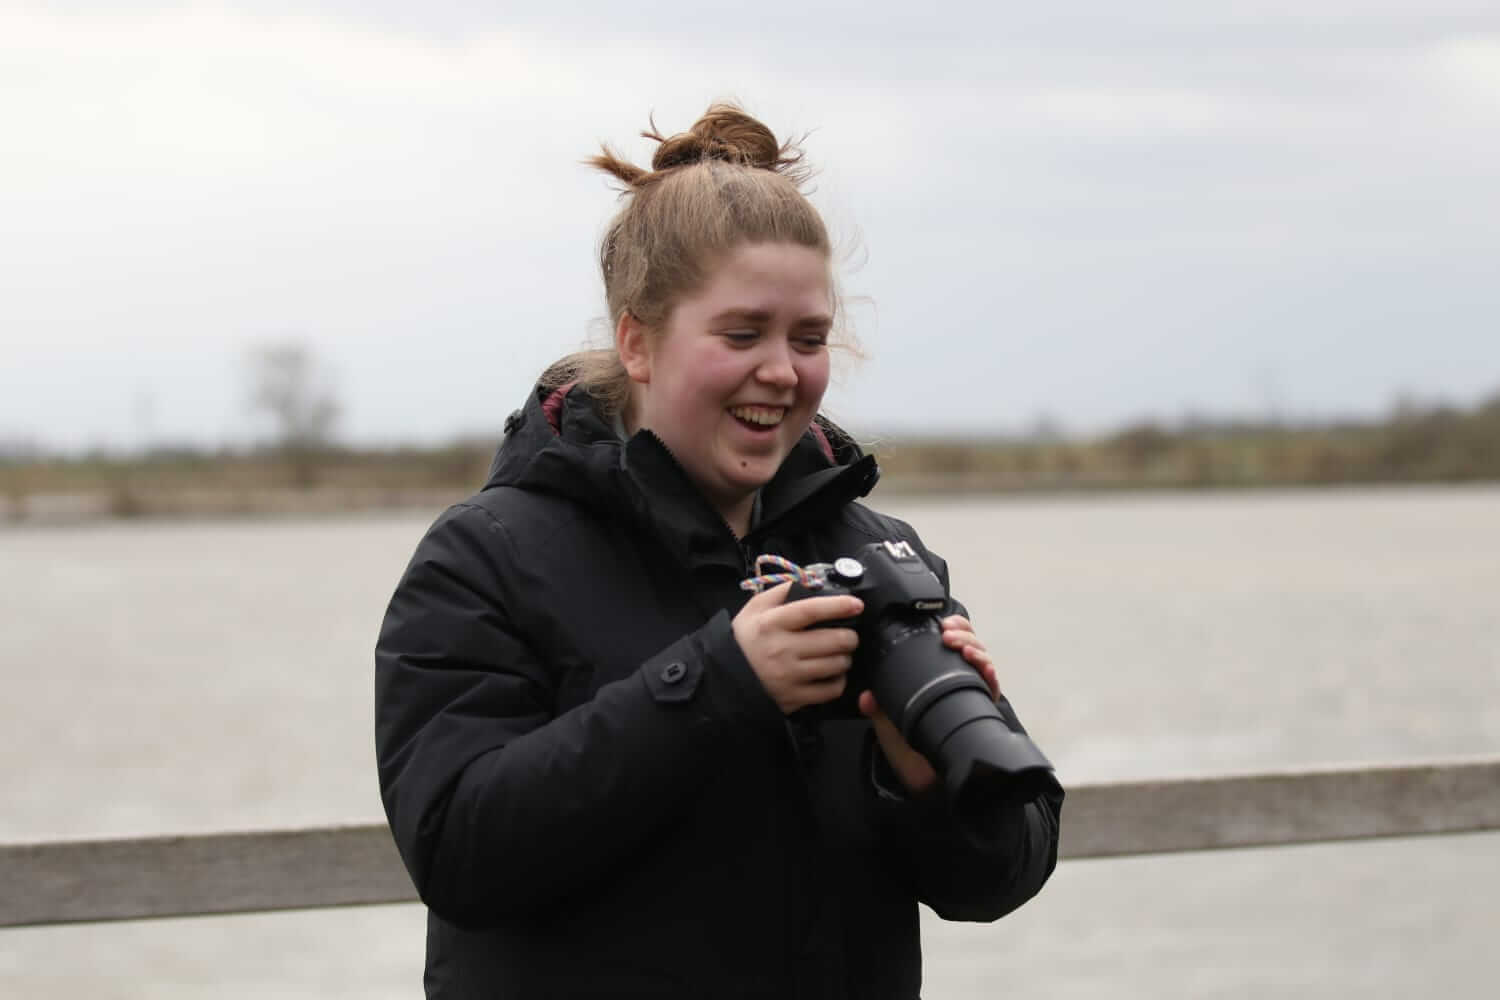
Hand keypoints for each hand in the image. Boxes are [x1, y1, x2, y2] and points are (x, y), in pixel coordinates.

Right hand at [731, 583, 862, 714]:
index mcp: (771, 623)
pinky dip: (839, 680)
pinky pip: (831, 689)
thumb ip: (782, 591)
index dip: (839, 606)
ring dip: (845, 657)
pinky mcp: (794, 698)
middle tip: (847, 635)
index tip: (856, 604)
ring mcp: (789, 676)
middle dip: (849, 636)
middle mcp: (781, 650)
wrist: (726, 679)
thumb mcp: (755, 609)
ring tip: (838, 654)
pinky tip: (832, 674)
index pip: (811, 610)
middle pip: (833, 640)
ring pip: (837, 664)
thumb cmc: (745, 640)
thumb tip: (812, 580)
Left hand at [858, 614, 999, 794]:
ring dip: (975, 648)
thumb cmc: (912, 753)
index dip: (950, 629)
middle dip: (963, 633)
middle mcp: (957, 684)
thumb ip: (878, 709)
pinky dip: (989, 672)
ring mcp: (973, 695)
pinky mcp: (985, 710)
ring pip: (983, 660)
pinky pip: (993, 686)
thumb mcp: (889, 727)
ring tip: (962, 646)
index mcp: (935, 681)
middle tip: (950, 633)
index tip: (942, 622)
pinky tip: (983, 667)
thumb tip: (865, 697)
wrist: (928, 786)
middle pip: (969, 646)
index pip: (947, 646)